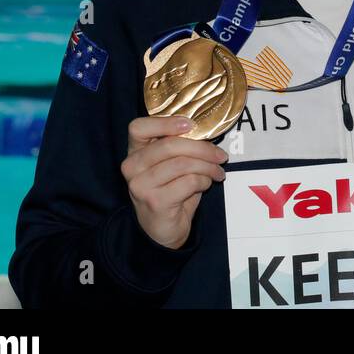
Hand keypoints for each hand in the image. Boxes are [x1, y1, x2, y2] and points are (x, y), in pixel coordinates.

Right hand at [121, 116, 227, 249]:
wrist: (163, 230)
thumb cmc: (170, 192)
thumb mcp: (171, 165)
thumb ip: (179, 147)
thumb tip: (205, 131)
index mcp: (135, 152)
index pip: (138, 128)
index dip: (165, 122)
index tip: (190, 125)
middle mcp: (132, 167)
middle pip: (169, 145)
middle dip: (202, 148)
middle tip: (220, 155)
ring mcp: (140, 185)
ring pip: (183, 164)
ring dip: (208, 166)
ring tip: (218, 172)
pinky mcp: (155, 201)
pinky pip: (189, 182)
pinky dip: (204, 181)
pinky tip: (206, 184)